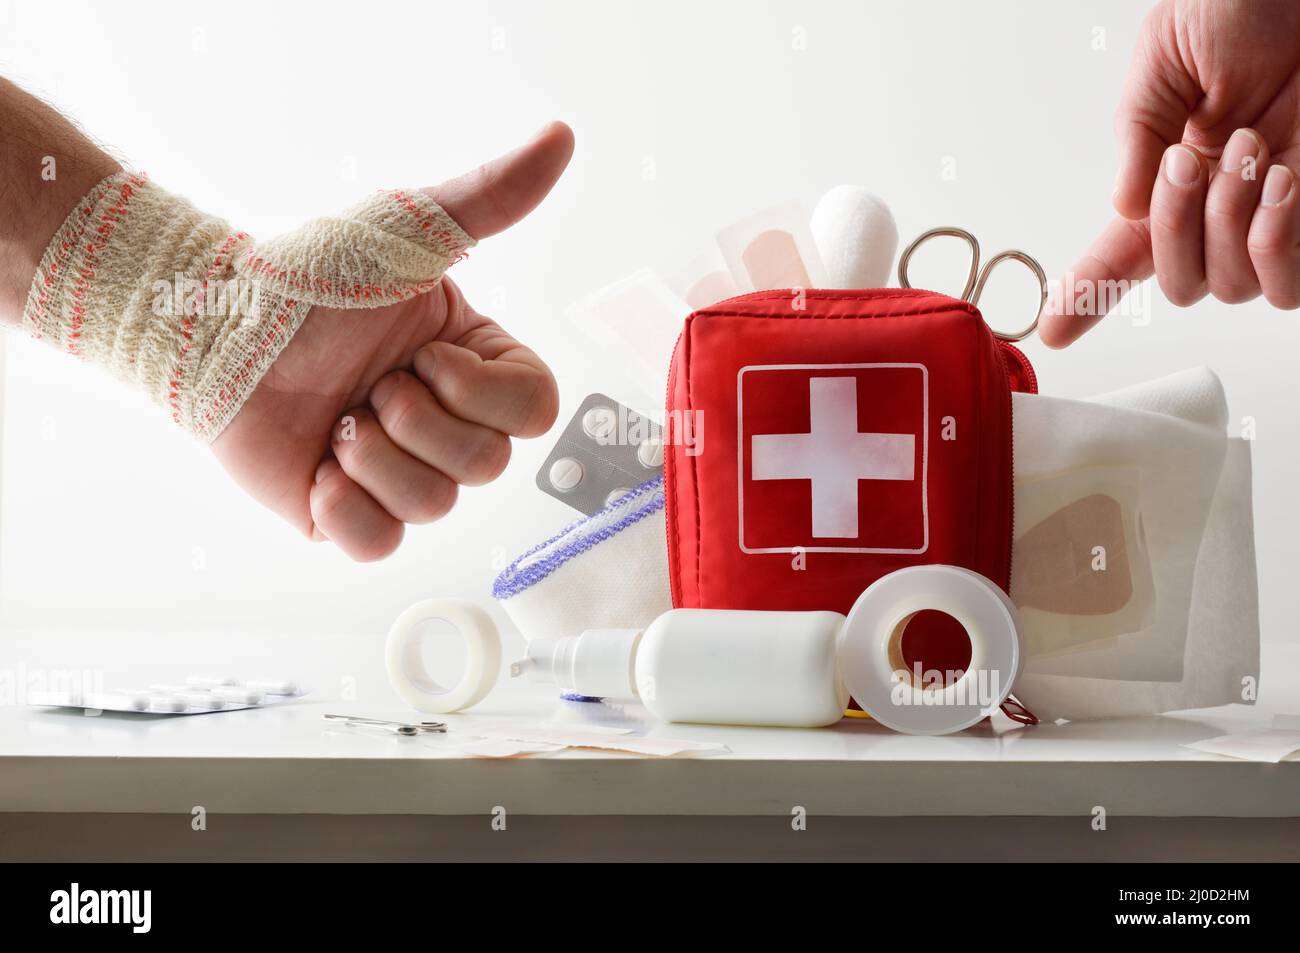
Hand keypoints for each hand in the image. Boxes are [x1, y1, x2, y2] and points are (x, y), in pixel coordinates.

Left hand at [211, 123, 573, 559]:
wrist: (213, 328)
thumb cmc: (310, 277)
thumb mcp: (406, 232)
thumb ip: (489, 197)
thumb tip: (561, 136)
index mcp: (474, 365)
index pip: (537, 411)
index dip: (483, 393)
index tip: (422, 353)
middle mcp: (446, 422)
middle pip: (489, 466)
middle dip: (418, 421)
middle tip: (368, 385)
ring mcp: (399, 474)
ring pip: (437, 507)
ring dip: (375, 456)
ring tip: (334, 419)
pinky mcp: (346, 515)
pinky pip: (379, 545)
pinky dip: (345, 509)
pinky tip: (318, 468)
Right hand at [1039, 0, 1299, 346]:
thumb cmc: (1236, 11)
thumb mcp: (1161, 60)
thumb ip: (1137, 132)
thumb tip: (1127, 208)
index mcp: (1161, 178)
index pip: (1115, 257)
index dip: (1081, 298)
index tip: (1050, 332)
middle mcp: (1211, 211)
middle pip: (1178, 282)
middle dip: (1175, 227)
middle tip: (1188, 160)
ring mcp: (1264, 221)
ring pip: (1230, 286)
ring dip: (1229, 225)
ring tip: (1248, 153)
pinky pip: (1286, 282)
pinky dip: (1277, 240)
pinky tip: (1283, 183)